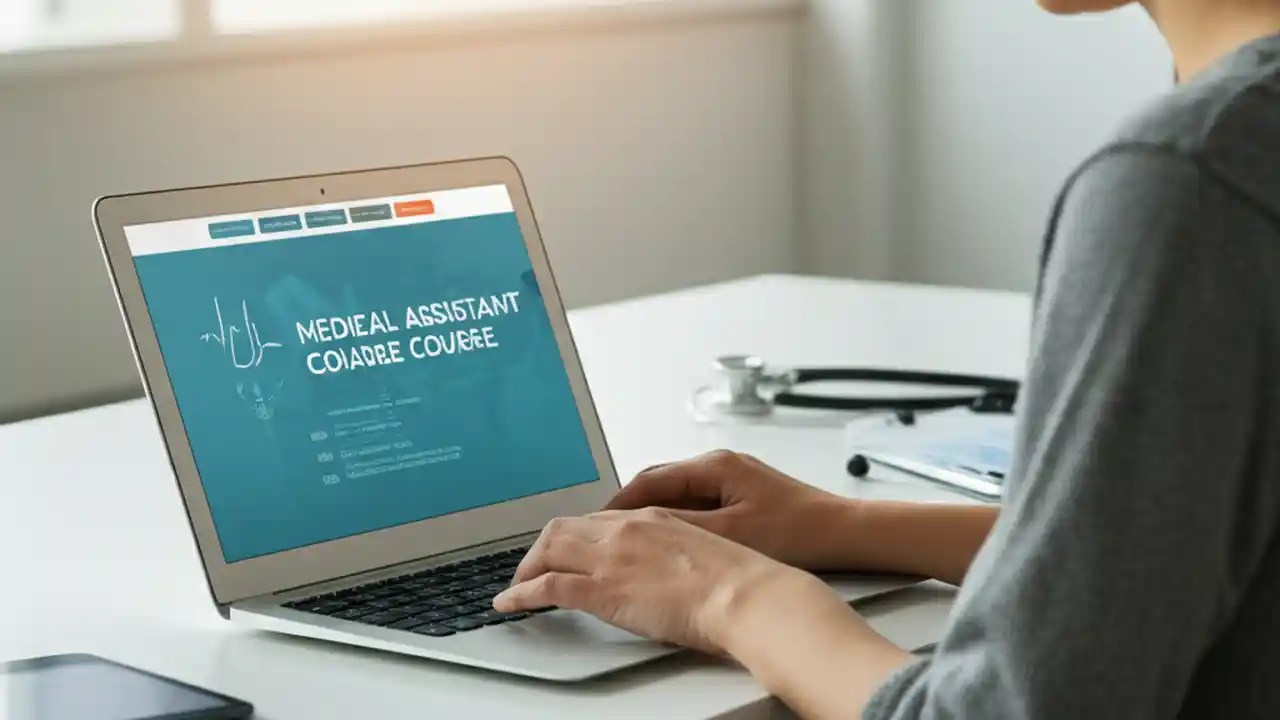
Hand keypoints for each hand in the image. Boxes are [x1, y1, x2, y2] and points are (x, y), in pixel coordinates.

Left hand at [492, 507, 836, 654]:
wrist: (747, 594)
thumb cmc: (742, 580)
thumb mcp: (708, 552)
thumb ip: (681, 553)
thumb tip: (673, 570)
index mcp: (654, 517)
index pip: (600, 519)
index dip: (577, 535)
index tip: (569, 549)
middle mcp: (627, 529)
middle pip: (565, 527)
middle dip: (543, 547)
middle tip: (534, 566)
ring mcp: (612, 556)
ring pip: (549, 548)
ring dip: (527, 566)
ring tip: (517, 585)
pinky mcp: (602, 588)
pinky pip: (547, 586)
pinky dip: (521, 593)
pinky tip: (510, 602)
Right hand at [607, 450, 859, 570]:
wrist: (846, 533)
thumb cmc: (799, 531)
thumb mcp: (732, 533)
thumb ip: (683, 528)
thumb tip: (640, 529)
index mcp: (714, 467)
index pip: (650, 480)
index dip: (618, 503)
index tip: (594, 522)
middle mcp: (720, 466)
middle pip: (659, 483)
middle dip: (629, 508)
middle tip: (603, 533)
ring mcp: (733, 479)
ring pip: (677, 494)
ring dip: (653, 515)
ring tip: (630, 542)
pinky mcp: (744, 496)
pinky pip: (698, 504)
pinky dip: (678, 521)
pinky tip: (672, 544)